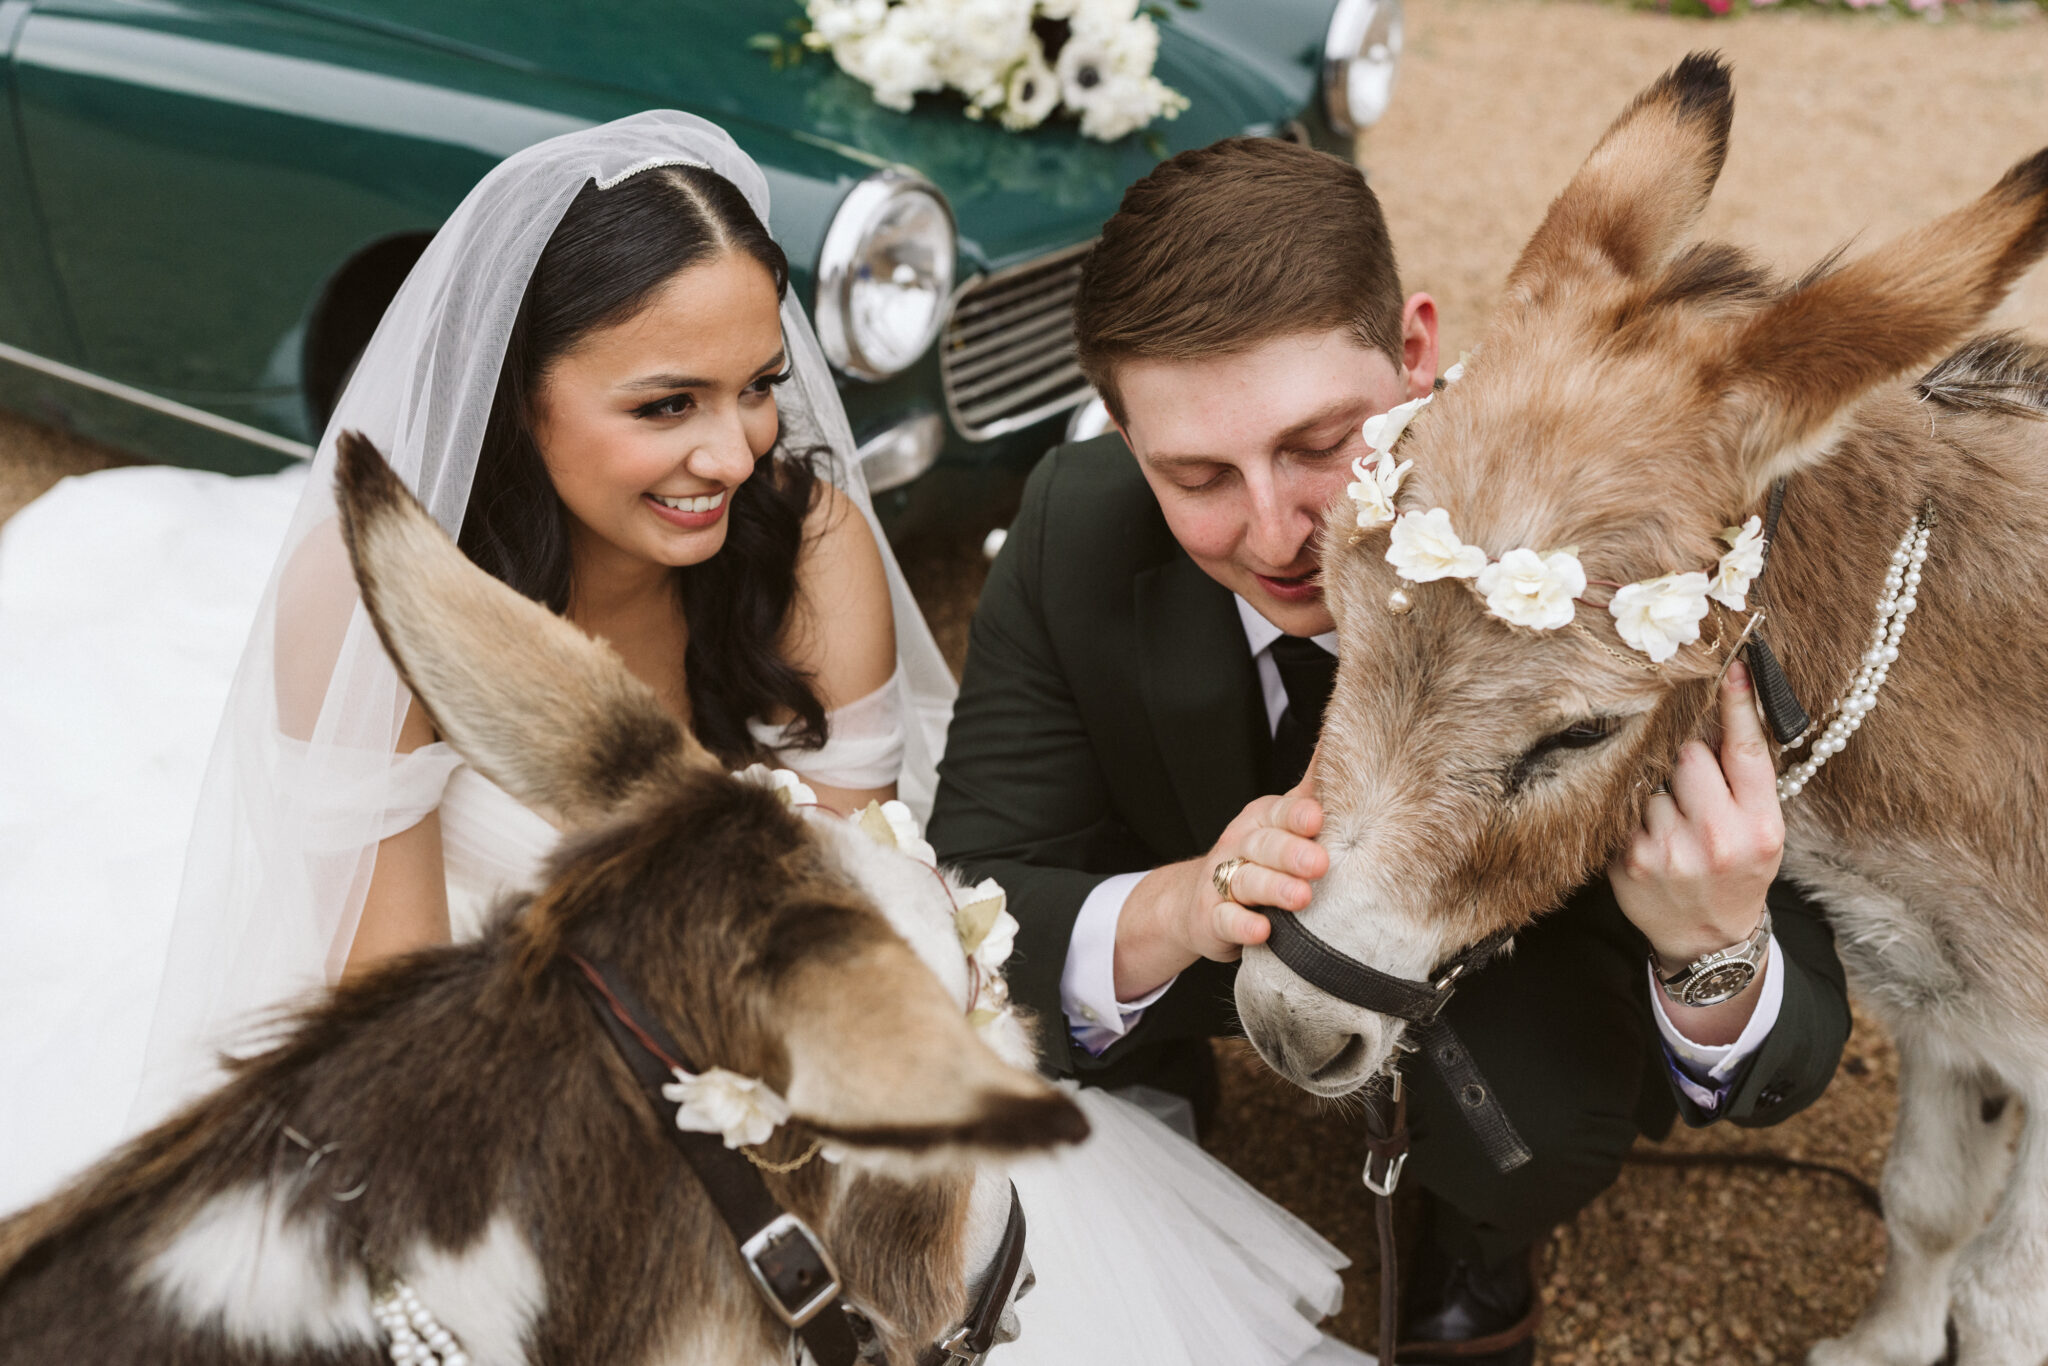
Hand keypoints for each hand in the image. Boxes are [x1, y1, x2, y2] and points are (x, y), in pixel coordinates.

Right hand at [1113, 764, 1328, 999]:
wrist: (1196, 902)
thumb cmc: (1254, 858)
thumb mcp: (1280, 823)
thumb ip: (1310, 792)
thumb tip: (1340, 745)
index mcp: (1261, 821)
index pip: (1279, 813)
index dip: (1297, 815)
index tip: (1318, 817)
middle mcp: (1240, 846)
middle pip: (1264, 845)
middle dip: (1291, 852)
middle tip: (1319, 863)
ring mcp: (1222, 882)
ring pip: (1248, 881)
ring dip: (1274, 888)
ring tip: (1302, 897)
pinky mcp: (1212, 919)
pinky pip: (1226, 921)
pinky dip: (1242, 927)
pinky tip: (1261, 931)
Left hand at [1609, 661, 1782, 1038]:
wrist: (1709, 939)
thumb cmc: (1738, 871)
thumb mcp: (1762, 828)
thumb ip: (1744, 776)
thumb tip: (1722, 703)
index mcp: (1760, 826)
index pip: (1747, 750)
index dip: (1737, 703)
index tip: (1730, 665)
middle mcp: (1718, 838)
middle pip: (1687, 753)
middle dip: (1685, 753)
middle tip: (1689, 774)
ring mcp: (1670, 850)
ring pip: (1650, 777)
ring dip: (1656, 783)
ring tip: (1672, 814)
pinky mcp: (1629, 860)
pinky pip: (1623, 804)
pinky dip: (1632, 806)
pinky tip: (1649, 828)